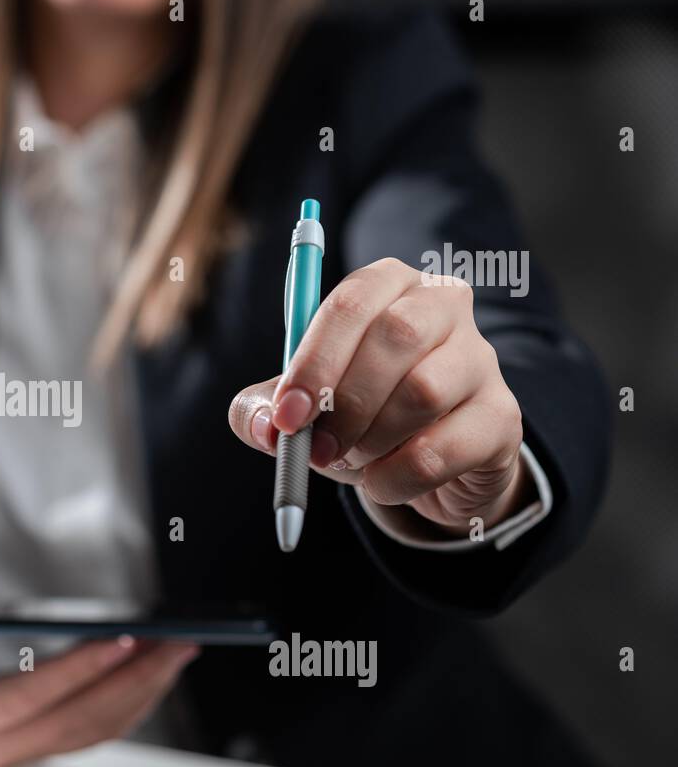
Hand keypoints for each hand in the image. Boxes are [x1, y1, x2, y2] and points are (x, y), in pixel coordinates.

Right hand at [0, 627, 198, 766]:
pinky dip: (134, 702)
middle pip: (82, 715)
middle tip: (179, 639)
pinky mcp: (41, 746)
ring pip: (98, 726)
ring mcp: (26, 751)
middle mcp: (1, 747)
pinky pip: (98, 730)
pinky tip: (155, 672)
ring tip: (181, 649)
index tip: (122, 638)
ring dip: (145, 690)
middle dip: (136, 678)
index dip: (78, 668)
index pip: (32, 695)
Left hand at [228, 258, 529, 533]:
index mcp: (386, 285)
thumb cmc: (354, 415)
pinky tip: (383, 482)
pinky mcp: (503, 415)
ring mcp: (481, 358)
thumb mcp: (300, 408)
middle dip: (344, 403)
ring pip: (424, 391)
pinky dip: (398, 476)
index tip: (287, 416)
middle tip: (316, 448)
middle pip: (397, 336)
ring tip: (354, 459)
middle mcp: (443, 305)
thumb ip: (263, 411)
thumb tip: (267, 427)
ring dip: (372, 440)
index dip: (314, 362)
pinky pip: (445, 447)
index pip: (351, 302)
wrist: (424, 465)